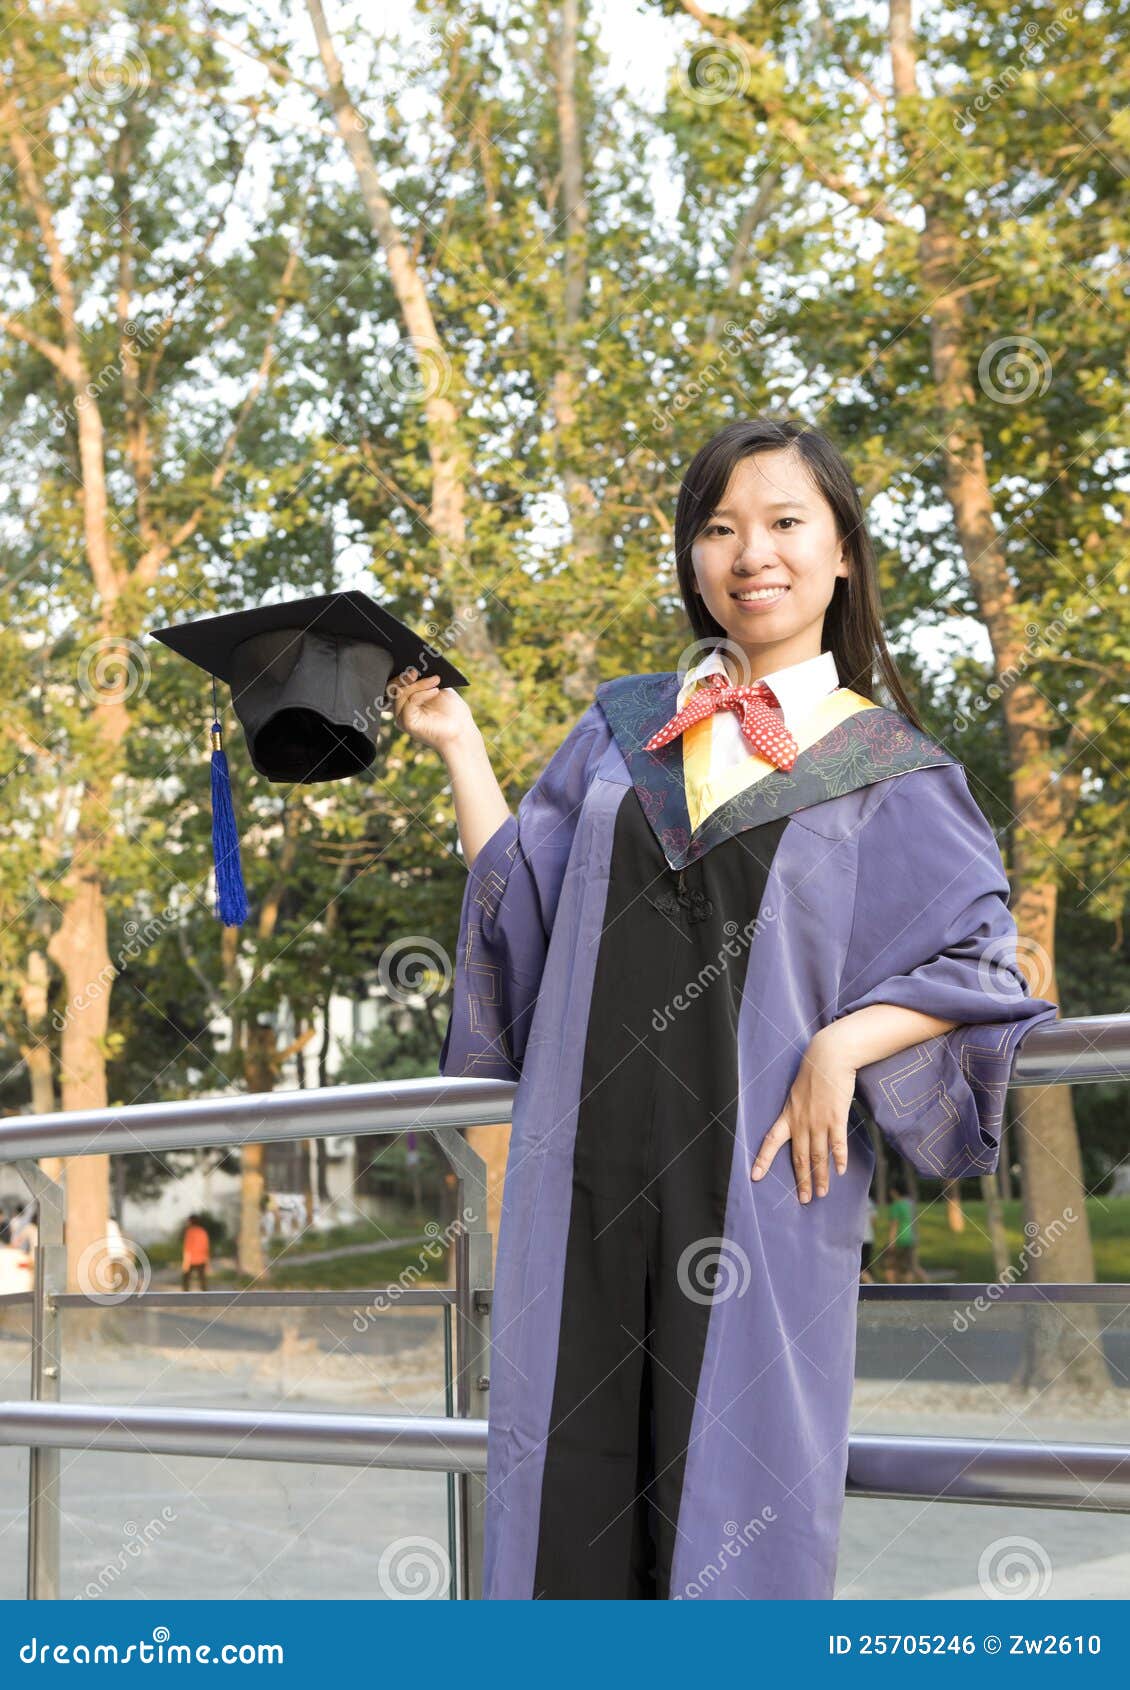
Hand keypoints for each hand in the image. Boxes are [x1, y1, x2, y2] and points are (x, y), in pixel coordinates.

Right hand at [389, 666, 477, 758]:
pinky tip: (435, 691)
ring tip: (435, 680)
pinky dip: (422, 693)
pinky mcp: (407, 724)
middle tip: (415, 671)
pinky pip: (409, 702)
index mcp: (406, 702)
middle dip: (402, 677)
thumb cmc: (453, 711)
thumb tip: (412, 667)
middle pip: (390, 689)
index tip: (411, 665)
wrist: (462, 731)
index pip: (392, 685)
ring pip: (400, 694)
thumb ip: (424, 679)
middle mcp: (400, 711)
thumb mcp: (437, 688)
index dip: (398, 674)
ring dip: (418, 684)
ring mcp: (402, 718)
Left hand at [750, 1027, 857, 1201]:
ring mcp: (819, 1121)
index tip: (754, 1177)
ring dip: (820, 1177)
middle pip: (800, 1158)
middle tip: (803, 1200)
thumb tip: (799, 1125)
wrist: (828, 1057)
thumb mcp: (797, 1092)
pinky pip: (837, 1144)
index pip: (771, 1141)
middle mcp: (801, 1122)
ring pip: (818, 1156)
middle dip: (801, 1181)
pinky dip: (839, 1159)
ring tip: (821, 1193)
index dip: (763, 1160)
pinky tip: (840, 1171)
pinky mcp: (836, 1118)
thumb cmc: (814, 1072)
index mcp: (788, 1115)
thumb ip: (797, 1110)